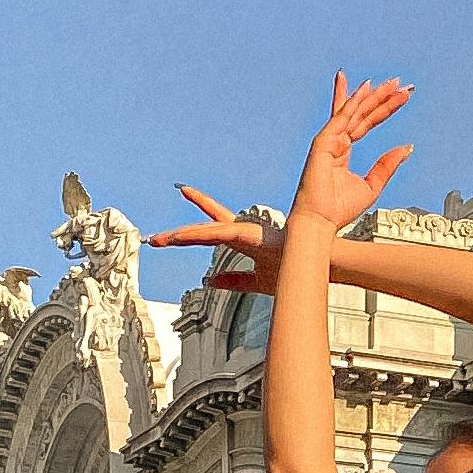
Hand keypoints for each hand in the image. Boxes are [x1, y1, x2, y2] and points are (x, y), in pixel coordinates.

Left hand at [147, 191, 285, 288]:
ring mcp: (241, 232)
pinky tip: (180, 238)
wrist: (316, 264)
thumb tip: (210, 282)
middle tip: (155, 238)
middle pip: (201, 230)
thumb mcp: (255, 281)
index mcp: (242, 237)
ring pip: (203, 233)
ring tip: (159, 240)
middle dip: (178, 234)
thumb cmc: (291, 273)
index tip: (184, 190)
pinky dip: (197, 236)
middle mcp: (239, 231)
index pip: (214, 222)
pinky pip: (215, 236)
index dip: (200, 208)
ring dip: (180, 237)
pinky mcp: (245, 236)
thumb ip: (233, 281)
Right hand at [292, 71, 410, 230]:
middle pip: (361, 113)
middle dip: (380, 97)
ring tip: (391, 83)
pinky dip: (352, 103)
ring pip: (354, 112)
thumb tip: (406, 147)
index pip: (366, 123)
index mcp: (344, 150)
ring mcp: (328, 140)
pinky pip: (341, 118)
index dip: (383, 109)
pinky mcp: (323, 142)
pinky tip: (364, 90)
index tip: (401, 97)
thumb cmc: (339, 209)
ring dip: (372, 96)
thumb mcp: (372, 185)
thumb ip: (387, 165)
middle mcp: (336, 141)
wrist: (320, 221)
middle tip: (399, 82)